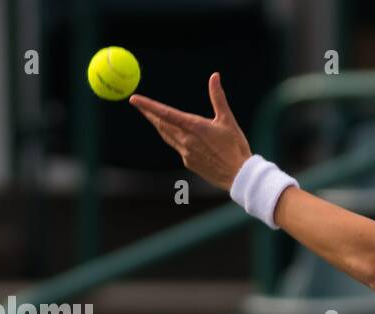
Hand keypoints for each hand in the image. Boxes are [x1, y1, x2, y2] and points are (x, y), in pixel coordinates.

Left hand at [130, 72, 252, 190]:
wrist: (239, 175)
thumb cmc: (235, 147)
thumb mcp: (227, 119)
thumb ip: (218, 97)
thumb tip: (214, 76)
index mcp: (194, 127)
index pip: (165, 113)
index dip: (148, 106)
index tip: (134, 99)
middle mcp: (186, 140)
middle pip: (161, 125)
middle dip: (150, 115)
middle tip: (139, 106)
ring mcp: (186, 153)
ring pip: (167, 136)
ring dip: (160, 126)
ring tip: (153, 118)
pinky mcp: (189, 163)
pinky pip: (179, 148)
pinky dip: (176, 140)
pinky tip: (181, 138)